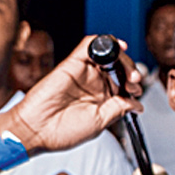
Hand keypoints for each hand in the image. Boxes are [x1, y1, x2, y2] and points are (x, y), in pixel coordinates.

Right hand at [2, 35, 143, 154]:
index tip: (136, 91)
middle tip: (134, 80)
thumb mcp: (99, 123)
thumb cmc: (61, 131)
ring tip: (128, 72)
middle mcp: (93, 84)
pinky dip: (104, 42)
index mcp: (100, 99)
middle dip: (131, 71)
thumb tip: (137, 104)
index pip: (123, 84)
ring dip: (122, 58)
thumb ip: (118, 109)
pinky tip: (117, 47)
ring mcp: (83, 73)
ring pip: (108, 54)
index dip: (133, 85)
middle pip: (118, 67)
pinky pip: (88, 46)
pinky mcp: (72, 64)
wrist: (37, 130)